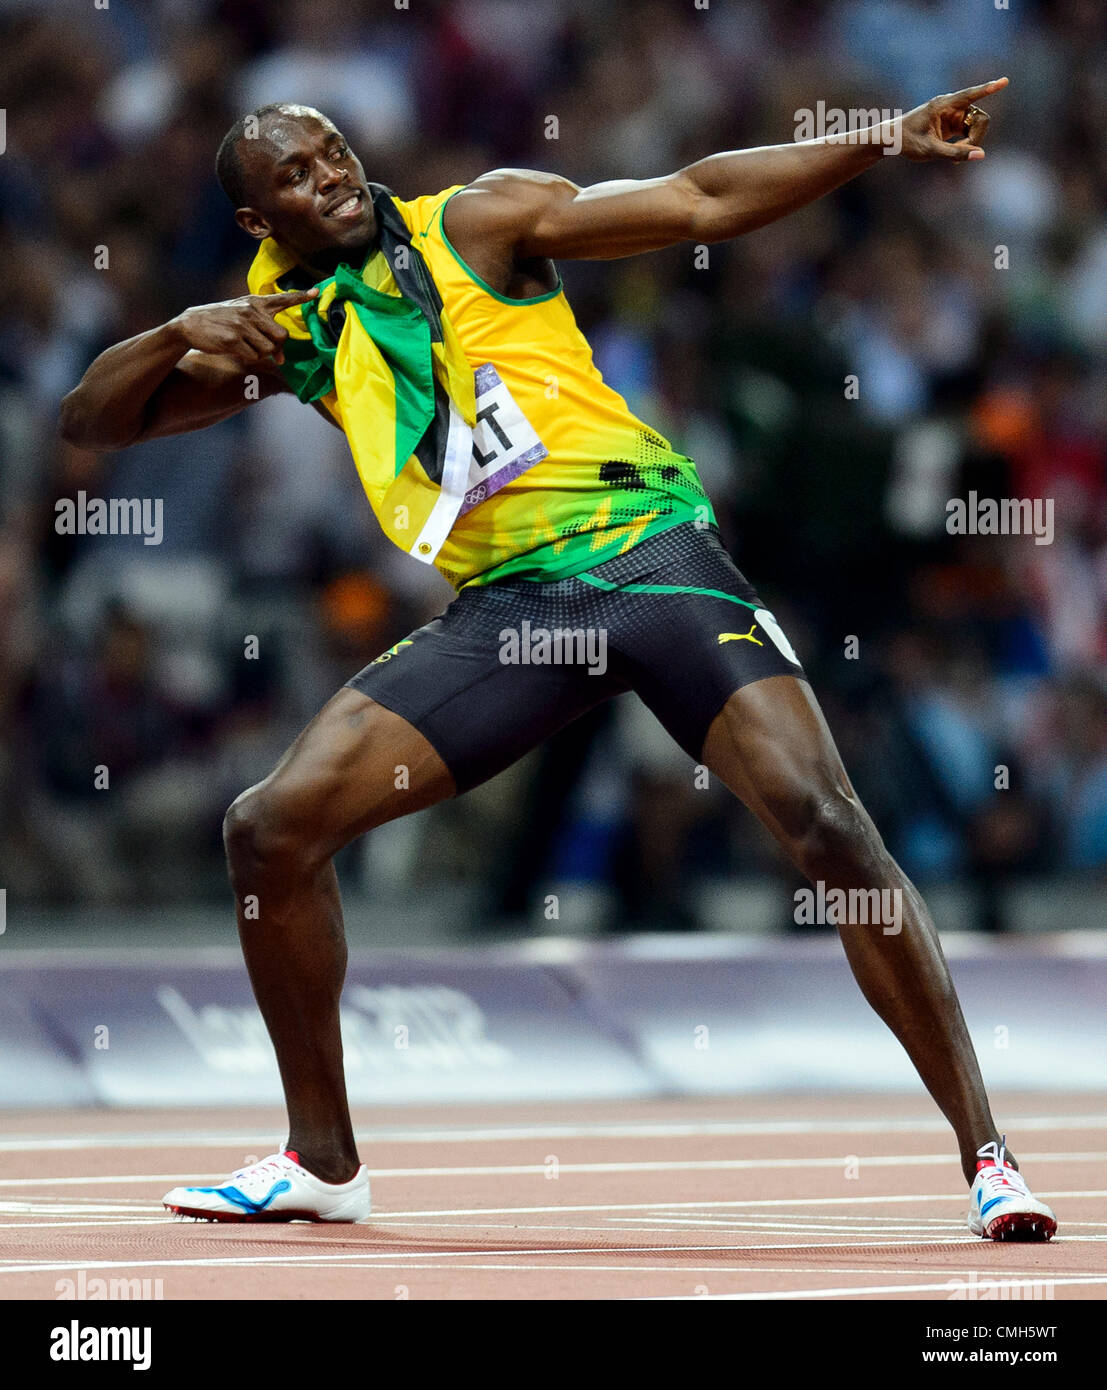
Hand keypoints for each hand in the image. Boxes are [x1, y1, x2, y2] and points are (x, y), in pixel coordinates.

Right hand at [170, 287, 318, 364]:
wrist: (191, 324)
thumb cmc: (221, 321)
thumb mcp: (242, 315)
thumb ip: (265, 332)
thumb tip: (282, 359)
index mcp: (255, 302)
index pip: (282, 298)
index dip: (300, 296)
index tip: (316, 292)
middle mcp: (251, 311)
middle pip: (282, 336)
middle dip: (277, 346)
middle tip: (264, 347)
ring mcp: (242, 325)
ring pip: (269, 349)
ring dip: (261, 354)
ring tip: (245, 346)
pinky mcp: (233, 339)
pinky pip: (255, 357)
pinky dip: (249, 358)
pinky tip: (237, 350)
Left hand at [896, 77, 1008, 161]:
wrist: (892, 140)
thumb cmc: (907, 142)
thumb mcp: (930, 150)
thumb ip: (956, 153)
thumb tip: (981, 155)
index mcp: (944, 105)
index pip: (971, 94)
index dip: (989, 89)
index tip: (1005, 81)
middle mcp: (951, 106)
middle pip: (979, 118)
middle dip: (976, 137)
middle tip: (962, 155)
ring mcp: (953, 114)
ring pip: (976, 126)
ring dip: (971, 143)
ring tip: (953, 159)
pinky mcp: (952, 123)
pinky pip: (969, 132)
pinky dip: (965, 146)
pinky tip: (953, 158)